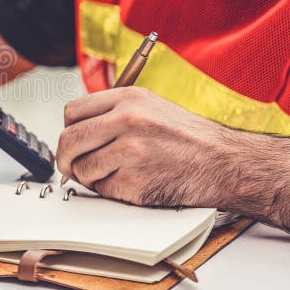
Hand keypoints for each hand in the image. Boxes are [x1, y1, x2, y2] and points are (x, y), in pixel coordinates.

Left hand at [56, 87, 228, 207]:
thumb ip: (113, 112)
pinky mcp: (135, 181)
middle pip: (69, 140)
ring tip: (111, 174)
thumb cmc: (189, 137)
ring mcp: (130, 152)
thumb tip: (77, 129)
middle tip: (70, 167)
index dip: (67, 130)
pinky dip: (110, 191)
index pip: (72, 112)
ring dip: (89, 177)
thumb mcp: (151, 106)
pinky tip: (130, 182)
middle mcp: (126, 121)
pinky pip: (102, 189)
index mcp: (128, 98)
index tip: (72, 141)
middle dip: (65, 158)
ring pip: (82, 169)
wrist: (224, 162)